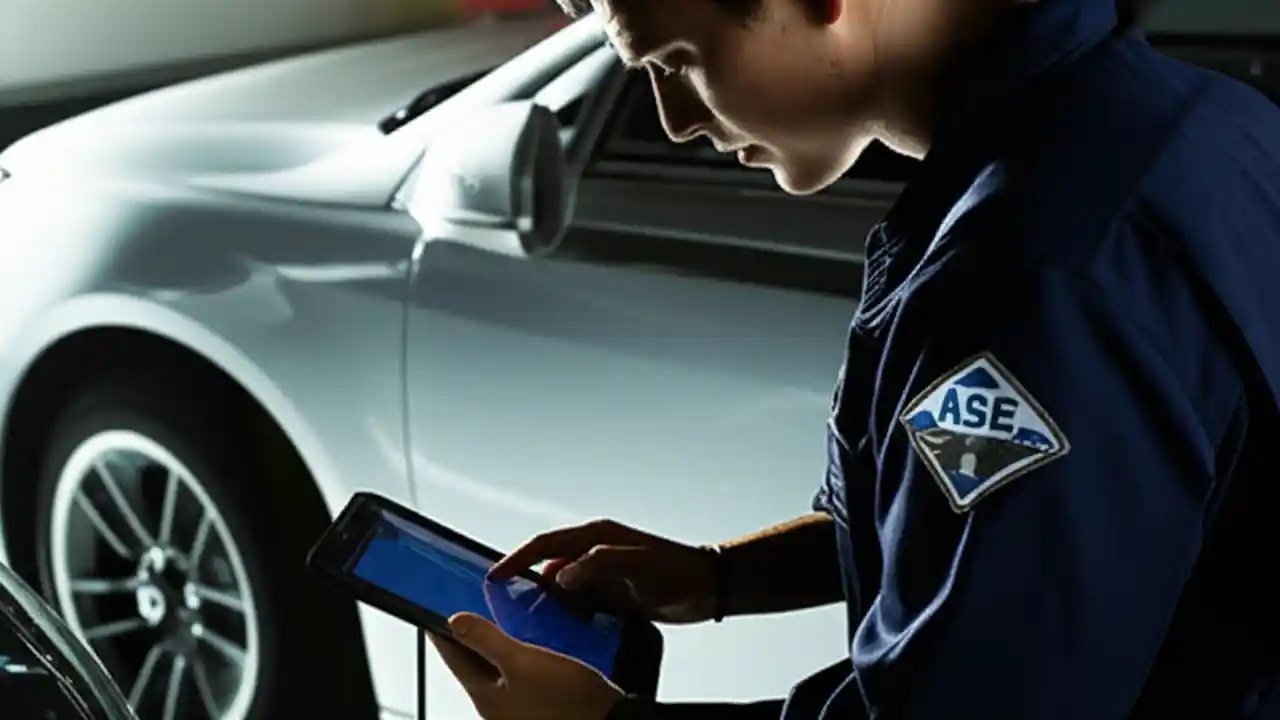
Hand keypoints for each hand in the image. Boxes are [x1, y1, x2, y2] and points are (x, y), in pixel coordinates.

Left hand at [429, 613, 623, 719]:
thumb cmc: (566, 700)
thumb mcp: (522, 662)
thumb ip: (487, 640)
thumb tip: (454, 621)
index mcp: (486, 696)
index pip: (452, 657)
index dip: (441, 630)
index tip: (432, 608)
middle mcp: (497, 706)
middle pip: (473, 664)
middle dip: (470, 636)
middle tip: (468, 606)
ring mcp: (518, 707)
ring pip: (497, 670)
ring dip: (496, 645)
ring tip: (500, 619)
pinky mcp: (540, 704)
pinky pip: (519, 676)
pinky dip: (518, 657)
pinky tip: (531, 644)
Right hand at [488, 519, 717, 623]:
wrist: (707, 587)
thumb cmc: (676, 570)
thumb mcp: (637, 564)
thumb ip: (600, 564)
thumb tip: (562, 574)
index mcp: (597, 537)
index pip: (546, 545)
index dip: (518, 559)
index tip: (495, 576)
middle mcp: (595, 552)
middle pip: (548, 565)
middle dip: (526, 583)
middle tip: (506, 604)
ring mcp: (602, 574)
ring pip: (562, 587)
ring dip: (547, 602)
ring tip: (531, 622)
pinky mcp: (611, 594)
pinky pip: (579, 603)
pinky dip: (567, 615)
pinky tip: (563, 631)